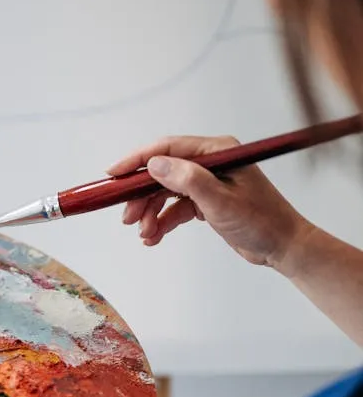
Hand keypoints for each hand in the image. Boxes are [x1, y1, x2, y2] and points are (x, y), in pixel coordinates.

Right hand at [107, 134, 313, 269]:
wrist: (283, 247)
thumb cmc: (262, 222)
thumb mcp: (221, 201)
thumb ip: (188, 181)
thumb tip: (155, 165)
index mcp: (217, 152)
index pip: (168, 149)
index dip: (137, 160)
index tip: (114, 174)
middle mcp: (209, 163)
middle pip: (161, 173)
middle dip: (141, 196)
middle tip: (126, 216)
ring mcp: (206, 183)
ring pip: (164, 193)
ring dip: (149, 212)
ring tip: (143, 233)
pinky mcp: (204, 201)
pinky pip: (174, 208)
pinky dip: (161, 222)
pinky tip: (153, 236)